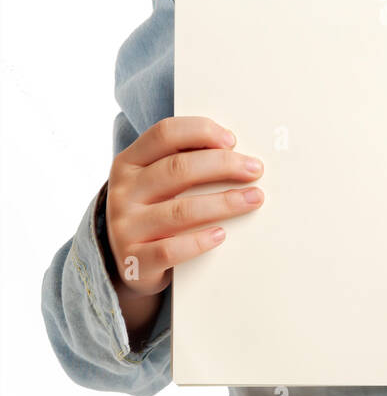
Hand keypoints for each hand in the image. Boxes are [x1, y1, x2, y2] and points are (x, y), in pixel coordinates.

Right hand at [105, 116, 265, 297]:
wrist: (125, 263)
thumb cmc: (152, 211)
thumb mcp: (155, 181)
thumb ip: (181, 163)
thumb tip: (236, 153)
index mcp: (128, 163)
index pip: (164, 134)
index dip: (201, 132)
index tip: (232, 140)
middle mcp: (122, 192)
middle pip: (177, 169)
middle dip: (223, 165)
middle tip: (254, 169)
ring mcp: (125, 227)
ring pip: (180, 211)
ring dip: (224, 203)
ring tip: (252, 199)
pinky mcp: (133, 261)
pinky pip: (170, 250)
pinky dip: (199, 241)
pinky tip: (221, 234)